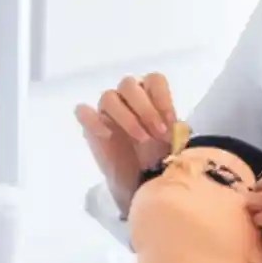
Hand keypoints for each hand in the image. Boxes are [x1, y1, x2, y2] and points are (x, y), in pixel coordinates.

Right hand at [75, 73, 176, 214]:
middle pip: (129, 85)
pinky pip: (83, 112)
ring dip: (126, 117)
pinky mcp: (90, 127)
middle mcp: (126, 97)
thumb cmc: (158, 157)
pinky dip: (93, 120)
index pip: (153, 80)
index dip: (163, 98)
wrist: (139, 182)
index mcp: (149, 95)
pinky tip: (107, 135)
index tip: (172, 123)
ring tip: (141, 139)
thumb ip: (176, 132)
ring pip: (108, 97)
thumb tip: (179, 128)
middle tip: (158, 133)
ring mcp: (106, 111)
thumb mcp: (174, 144)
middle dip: (146, 109)